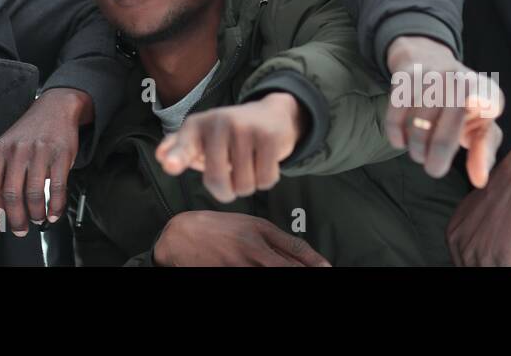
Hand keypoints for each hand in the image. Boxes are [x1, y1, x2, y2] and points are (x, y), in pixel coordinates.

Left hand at [0, 87, 93, 237]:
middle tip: (20, 230)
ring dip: (36, 214)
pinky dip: (56, 206)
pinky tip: (53, 213)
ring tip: (37, 220)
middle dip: (15, 219)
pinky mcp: (61, 155)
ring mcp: (40, 152)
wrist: (55, 107)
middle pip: (11, 194)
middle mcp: (17, 151)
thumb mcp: (6, 150)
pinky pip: (58, 187)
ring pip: (34, 194)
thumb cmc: (28, 134)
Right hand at [152, 211, 330, 266]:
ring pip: (272, 278)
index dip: (315, 264)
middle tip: (318, 277)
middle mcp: (252, 252)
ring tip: (282, 273)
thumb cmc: (221, 228)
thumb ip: (282, 242)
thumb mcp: (253, 225)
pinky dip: (261, 282)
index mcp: (261, 235)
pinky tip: (262, 274)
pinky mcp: (225, 276)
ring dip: (284, 277)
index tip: (328, 270)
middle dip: (302, 274)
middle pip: (286, 270)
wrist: (181, 235)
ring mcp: (238, 267)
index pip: (296, 253)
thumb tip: (313, 260)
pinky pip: (248, 285)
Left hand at [155, 92, 303, 201]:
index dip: (177, 157)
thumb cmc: (229, 134)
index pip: (184, 145)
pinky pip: (265, 180)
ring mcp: (245, 129)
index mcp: (197, 126)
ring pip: (244, 186)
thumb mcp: (201, 136)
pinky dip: (266, 179)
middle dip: (226, 191)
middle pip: (217, 181)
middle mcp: (219, 123)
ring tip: (248, 163)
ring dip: (248, 185)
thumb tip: (161, 157)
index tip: (169, 165)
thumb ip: (179, 148)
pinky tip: (263, 160)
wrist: (271, 115)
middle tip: (231, 175)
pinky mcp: (269, 137)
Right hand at [385, 35, 504, 187]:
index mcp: (487, 93)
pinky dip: (396, 135)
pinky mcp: (406, 77)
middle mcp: (461, 80)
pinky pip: (396, 115)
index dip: (483, 107)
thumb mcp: (480, 125)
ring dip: (416, 148)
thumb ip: (483, 152)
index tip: (471, 123)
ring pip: (419, 125)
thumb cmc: (462, 104)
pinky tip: (401, 141)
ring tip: (419, 153)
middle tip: (433, 169)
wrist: (430, 61)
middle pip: (446, 132)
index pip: (488, 103)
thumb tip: (479, 181)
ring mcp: (433, 76)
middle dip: (436, 157)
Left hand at [445, 145, 510, 265]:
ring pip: (488, 271)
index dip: (479, 262)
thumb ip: (468, 232)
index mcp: (452, 234)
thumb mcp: (471, 213)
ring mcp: (478, 254)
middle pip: (472, 268)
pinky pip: (506, 272)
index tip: (493, 258)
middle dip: (492, 266)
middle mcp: (460, 246)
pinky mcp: (499, 260)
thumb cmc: (499, 196)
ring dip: (505, 268)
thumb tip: (477, 246)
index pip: (461, 260)